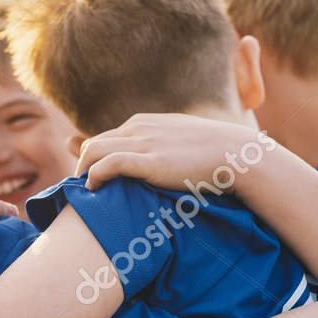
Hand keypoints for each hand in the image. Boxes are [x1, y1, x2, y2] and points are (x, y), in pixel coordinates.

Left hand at [75, 113, 275, 191]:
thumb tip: (157, 165)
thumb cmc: (214, 155)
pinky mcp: (149, 160)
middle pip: (94, 144)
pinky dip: (95, 176)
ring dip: (83, 173)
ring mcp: (143, 143)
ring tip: (85, 194)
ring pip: (94, 151)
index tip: (90, 183)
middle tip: (82, 193)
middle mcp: (139, 128)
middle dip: (82, 168)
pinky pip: (109, 163)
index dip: (93, 161)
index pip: (106, 138)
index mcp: (144, 123)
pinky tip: (94, 190)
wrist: (235, 154)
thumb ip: (161, 148)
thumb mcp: (181, 144)